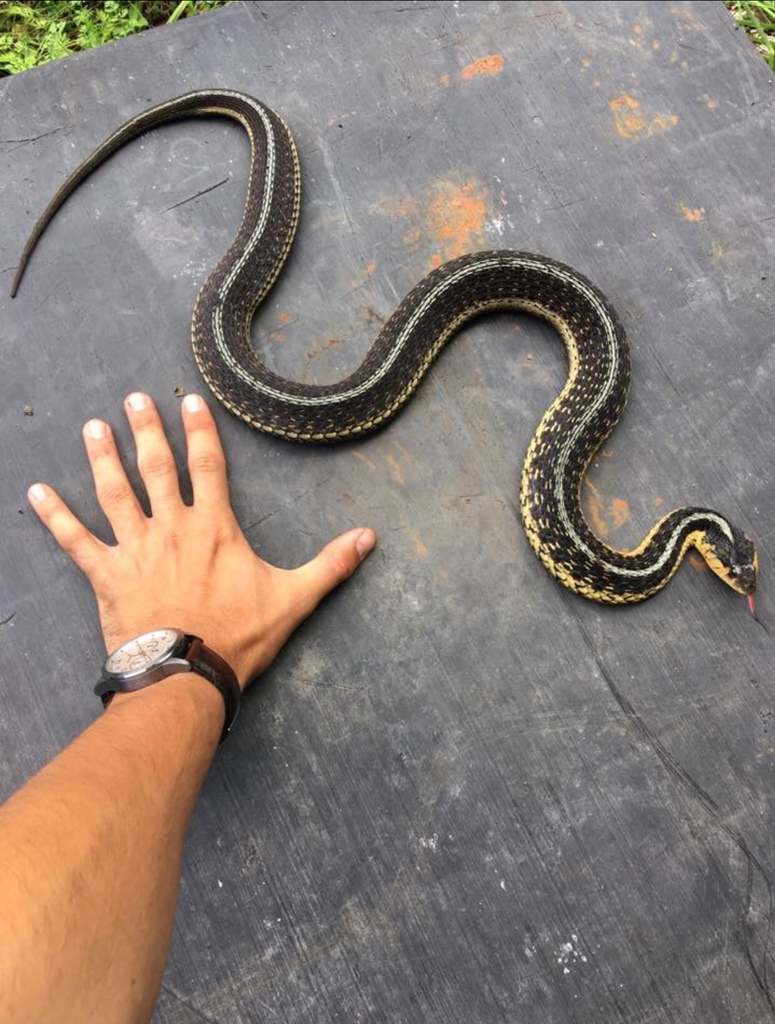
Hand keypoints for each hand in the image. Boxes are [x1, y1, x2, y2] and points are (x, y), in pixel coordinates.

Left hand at [27, 392, 375, 689]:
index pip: (209, 466)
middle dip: (145, 430)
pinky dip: (55, 516)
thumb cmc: (239, 636)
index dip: (200, 431)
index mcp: (214, 527)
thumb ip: (330, 564)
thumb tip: (369, 538)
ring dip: (102, 457)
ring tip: (92, 427)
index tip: (190, 400)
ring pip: (115, 492)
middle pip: (156, 467)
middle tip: (133, 399)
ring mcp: (136, 548)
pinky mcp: (107, 575)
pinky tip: (36, 492)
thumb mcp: (293, 599)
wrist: (187, 674)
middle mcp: (172, 527)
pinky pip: (75, 540)